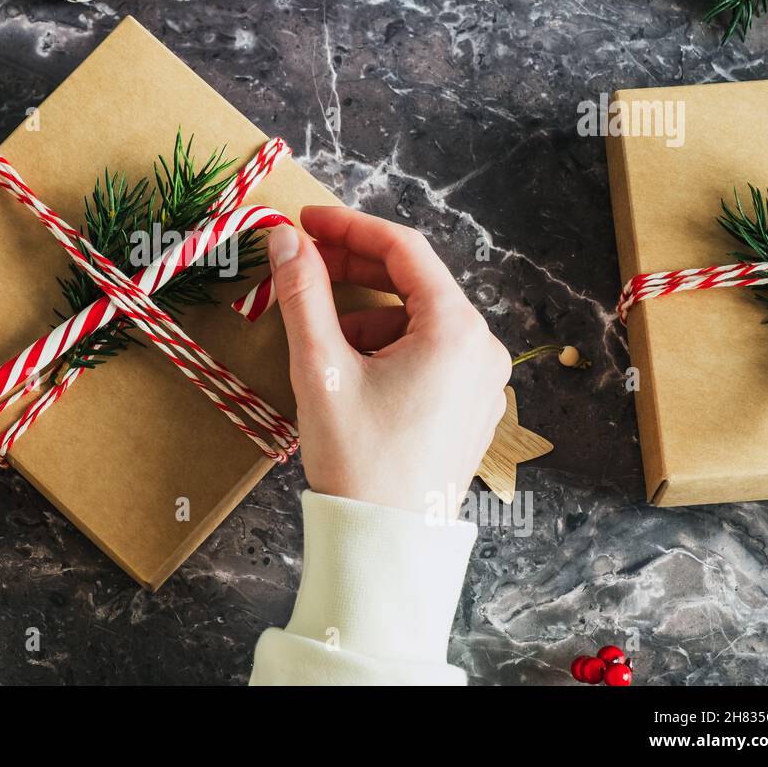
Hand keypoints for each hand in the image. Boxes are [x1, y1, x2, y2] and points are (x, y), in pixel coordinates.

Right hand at [265, 206, 510, 515]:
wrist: (385, 544)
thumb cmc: (358, 461)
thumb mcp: (321, 368)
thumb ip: (302, 293)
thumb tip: (285, 240)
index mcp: (456, 331)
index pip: (402, 249)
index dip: (348, 227)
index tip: (304, 222)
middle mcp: (482, 349)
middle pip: (414, 283)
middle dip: (354, 270)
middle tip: (301, 263)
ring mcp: (481, 381)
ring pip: (417, 320)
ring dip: (366, 315)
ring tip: (319, 338)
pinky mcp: (470, 407)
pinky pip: (428, 354)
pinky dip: (387, 347)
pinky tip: (350, 369)